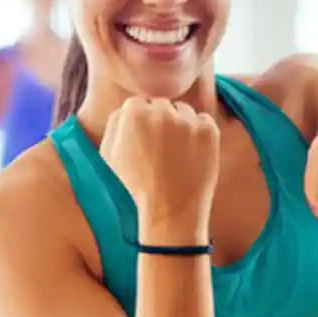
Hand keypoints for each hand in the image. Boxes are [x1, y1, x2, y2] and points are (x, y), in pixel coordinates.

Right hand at [100, 98, 219, 228]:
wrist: (169, 212)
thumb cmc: (135, 188)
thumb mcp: (109, 156)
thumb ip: (114, 124)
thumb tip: (125, 109)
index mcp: (133, 113)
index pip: (139, 104)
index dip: (142, 123)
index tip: (146, 140)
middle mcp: (161, 111)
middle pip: (162, 105)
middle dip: (162, 121)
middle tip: (163, 149)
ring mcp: (187, 120)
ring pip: (184, 112)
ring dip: (182, 125)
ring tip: (177, 154)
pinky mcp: (209, 130)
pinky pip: (204, 122)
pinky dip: (200, 134)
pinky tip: (192, 155)